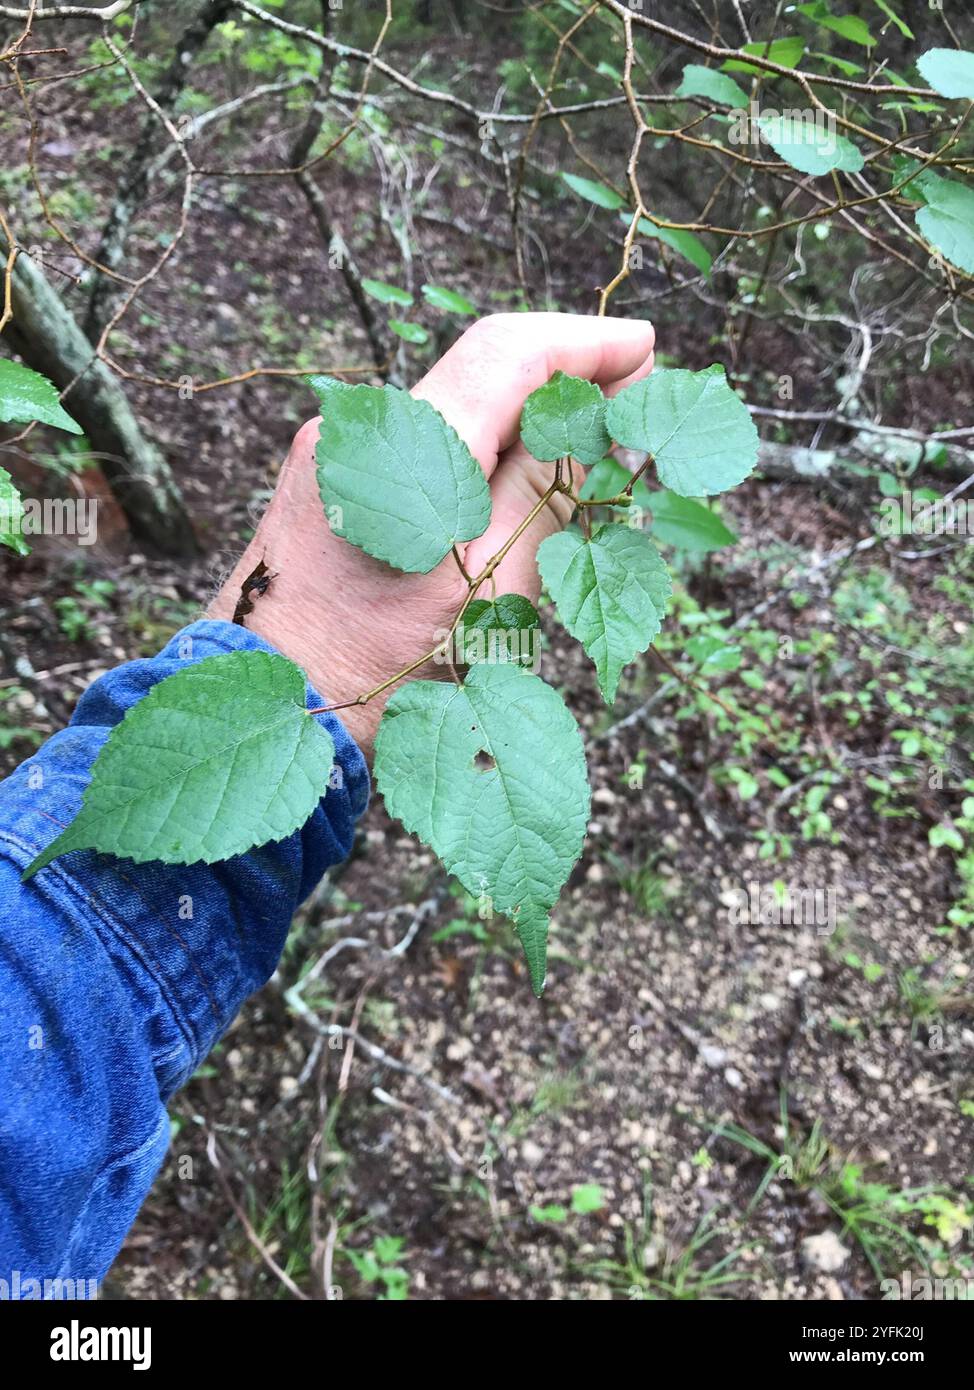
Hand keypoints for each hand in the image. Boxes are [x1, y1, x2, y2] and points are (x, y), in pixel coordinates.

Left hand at [209, 312, 655, 756]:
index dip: (589, 345)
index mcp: (407, 447)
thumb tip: (599, 422)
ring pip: (454, 409)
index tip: (648, 352)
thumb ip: (546, 491)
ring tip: (582, 468)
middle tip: (628, 419)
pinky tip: (512, 494)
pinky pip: (419, 445)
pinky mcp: (327, 480)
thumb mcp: (488, 586)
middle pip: (484, 371)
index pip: (511, 351)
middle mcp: (362, 428)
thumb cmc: (380, 669)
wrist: (271, 711)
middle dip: (564, 384)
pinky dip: (476, 453)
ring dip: (522, 423)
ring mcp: (336, 451)